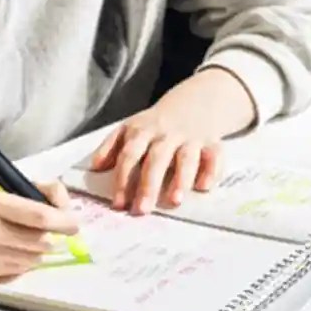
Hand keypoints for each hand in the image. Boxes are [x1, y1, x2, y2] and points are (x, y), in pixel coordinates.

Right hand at [0, 175, 79, 280]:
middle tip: (54, 227)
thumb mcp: (0, 180)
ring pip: (35, 258)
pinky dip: (27, 259)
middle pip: (41, 241)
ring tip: (31, 235)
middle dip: (54, 235)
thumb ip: (36, 189)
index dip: (63, 221)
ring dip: (41, 247)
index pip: (39, 218)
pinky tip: (16, 247)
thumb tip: (65, 206)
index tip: (74, 223)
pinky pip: (21, 269)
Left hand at [88, 67, 254, 213]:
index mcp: (143, 131)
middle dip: (148, 185)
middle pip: (156, 159)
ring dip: (181, 179)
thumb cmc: (158, 123)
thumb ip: (111, 146)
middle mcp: (166, 134)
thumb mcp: (131, 127)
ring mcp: (190, 138)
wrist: (196, 100)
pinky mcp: (212, 143)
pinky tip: (204, 187)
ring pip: (186, 158)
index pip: (130, 155)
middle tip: (142, 210)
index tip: (119, 204)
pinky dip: (212, 171)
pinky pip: (214, 156)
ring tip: (174, 201)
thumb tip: (95, 166)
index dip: (123, 180)